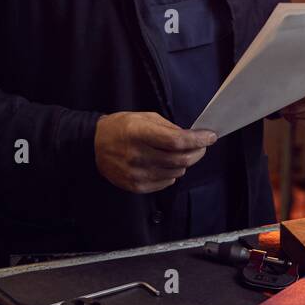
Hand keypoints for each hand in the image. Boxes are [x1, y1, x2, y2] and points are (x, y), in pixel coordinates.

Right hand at [94, 111, 216, 193]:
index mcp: (139, 133)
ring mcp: (136, 173)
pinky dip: (172, 173)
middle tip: (202, 146)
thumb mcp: (143, 117)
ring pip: (175, 172)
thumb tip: (190, 137)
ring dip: (185, 163)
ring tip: (181, 154)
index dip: (197, 140)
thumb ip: (168, 127)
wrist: (94, 146)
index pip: (176, 141)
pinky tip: (167, 164)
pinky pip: (165, 183)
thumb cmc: (121, 127)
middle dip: (197, 152)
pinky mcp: (135, 186)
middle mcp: (137, 155)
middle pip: (179, 159)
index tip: (210, 136)